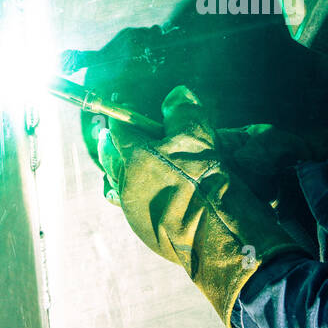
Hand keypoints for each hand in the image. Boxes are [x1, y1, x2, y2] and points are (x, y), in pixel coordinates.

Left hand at [97, 86, 310, 327]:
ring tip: (140, 166)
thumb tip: (176, 94)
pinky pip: (135, 207)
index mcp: (133, 155)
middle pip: (110, 157)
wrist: (217, 233)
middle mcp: (126, 183)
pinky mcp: (144, 230)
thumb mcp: (198, 134)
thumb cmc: (205, 179)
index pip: (119, 128)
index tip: (127, 109)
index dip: (124, 117)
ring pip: (119, 184)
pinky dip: (142, 196)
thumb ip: (182, 110)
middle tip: (124, 136)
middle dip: (116, 145)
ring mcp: (133, 209)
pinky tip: (158, 195)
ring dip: (126, 172)